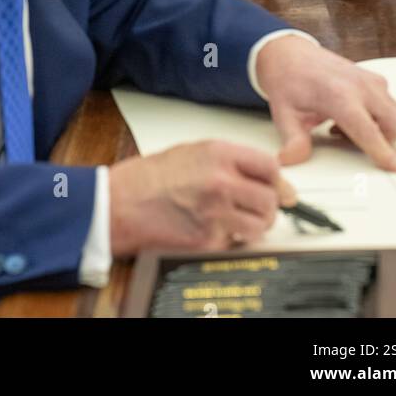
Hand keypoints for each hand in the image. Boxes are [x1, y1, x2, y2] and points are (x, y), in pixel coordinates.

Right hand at [108, 140, 297, 256]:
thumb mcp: (193, 152)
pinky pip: (236, 243)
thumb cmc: (151, 177)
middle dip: (267, 205)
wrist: (121, 203)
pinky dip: (230, 240)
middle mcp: (220, 181)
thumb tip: (267, 177)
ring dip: (254, 226)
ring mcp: (215, 212)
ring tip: (236, 220)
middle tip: (255, 207)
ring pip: (260, 225)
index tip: (274, 186)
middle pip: (271, 198)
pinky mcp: (207, 239)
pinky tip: (213, 229)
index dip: (274, 179)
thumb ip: (232, 162)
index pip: (270, 166)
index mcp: (218, 154)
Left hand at [255, 36, 395, 171]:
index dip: (385, 152)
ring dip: (381, 130)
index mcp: (338, 96)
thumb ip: (293, 140)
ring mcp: (370, 79)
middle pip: (395, 123)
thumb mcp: (284, 115)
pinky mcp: (374, 78)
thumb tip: (291, 160)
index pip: (368, 130)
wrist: (289, 53)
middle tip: (352, 142)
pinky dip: (379, 118)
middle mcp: (361, 86)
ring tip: (346, 127)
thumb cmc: (287, 83)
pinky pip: (390, 105)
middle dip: (386, 142)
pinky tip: (351, 116)